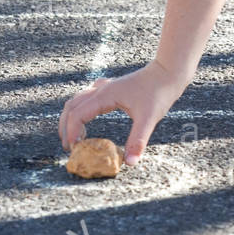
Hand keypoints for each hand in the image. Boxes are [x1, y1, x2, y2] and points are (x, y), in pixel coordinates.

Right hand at [58, 61, 186, 166]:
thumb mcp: (149, 119)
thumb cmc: (159, 92)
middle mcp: (100, 89)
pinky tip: (87, 117)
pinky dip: (81, 109)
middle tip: (69, 147)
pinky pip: (87, 97)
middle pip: (71, 107)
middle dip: (66, 127)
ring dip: (71, 117)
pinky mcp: (111, 87)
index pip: (77, 114)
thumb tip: (130, 163)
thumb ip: (138, 141)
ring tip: (75, 136)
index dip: (71, 132)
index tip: (73, 149)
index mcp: (105, 95)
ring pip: (77, 100)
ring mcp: (104, 86)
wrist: (168, 71)